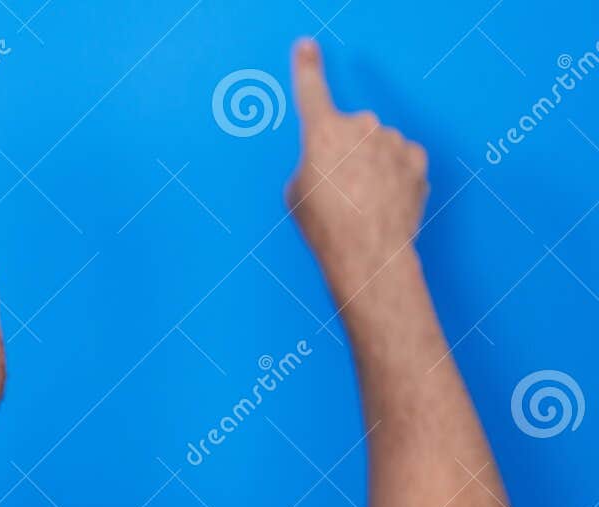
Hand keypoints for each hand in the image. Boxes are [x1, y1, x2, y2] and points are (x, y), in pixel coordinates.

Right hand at [286, 39, 428, 303]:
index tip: (306, 46)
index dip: (306, 67)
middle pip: (350, 131)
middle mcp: (360, 126)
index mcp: (322, 133)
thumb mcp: (297, 194)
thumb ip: (311, 164)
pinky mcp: (417, 157)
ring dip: (372, 166)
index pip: (310, 90)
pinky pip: (401, 159)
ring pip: (378, 146)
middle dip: (346, 153)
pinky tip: (386, 201)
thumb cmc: (326, 227)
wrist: (370, 252)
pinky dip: (395, 175)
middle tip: (340, 190)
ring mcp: (393, 140)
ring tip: (364, 203)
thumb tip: (330, 162)